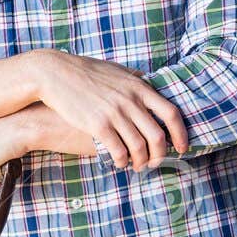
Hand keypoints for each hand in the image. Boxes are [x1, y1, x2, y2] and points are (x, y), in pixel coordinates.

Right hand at [34, 50, 187, 169]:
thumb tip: (149, 81)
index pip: (171, 113)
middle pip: (158, 136)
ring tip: (137, 166)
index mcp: (140, 87)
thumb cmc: (86, 71)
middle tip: (155, 162)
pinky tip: (120, 163)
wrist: (55, 73)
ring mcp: (115, 113)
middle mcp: (131, 101)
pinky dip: (123, 161)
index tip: (182, 147)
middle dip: (160, 155)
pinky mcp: (97, 125)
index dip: (181, 134)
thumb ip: (135, 78)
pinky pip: (118, 151)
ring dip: (141, 162)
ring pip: (139, 148)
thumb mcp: (116, 70)